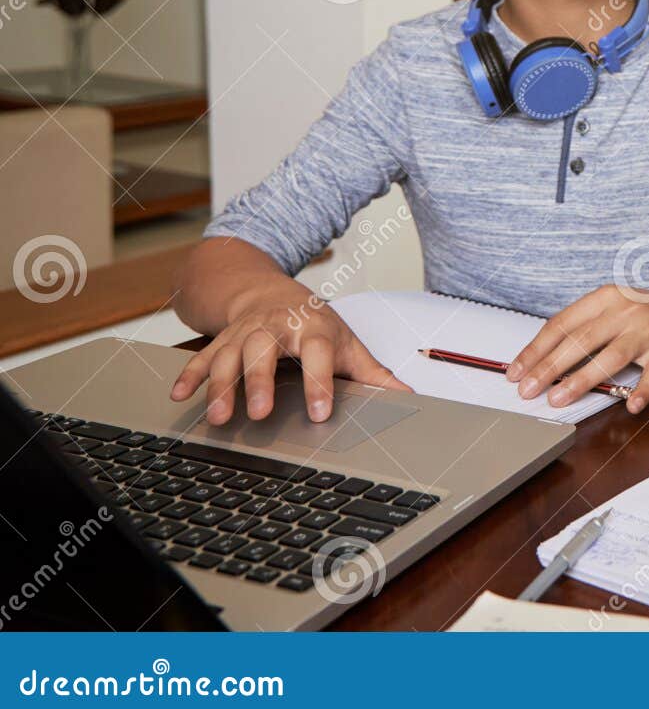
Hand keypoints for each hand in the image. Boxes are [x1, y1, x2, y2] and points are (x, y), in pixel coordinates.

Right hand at [170, 290, 410, 424]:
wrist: (272, 292)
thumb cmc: (314, 325)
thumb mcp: (347, 344)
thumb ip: (374, 374)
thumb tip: (408, 395)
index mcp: (313, 328)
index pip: (319, 353)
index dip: (320, 382)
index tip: (320, 413)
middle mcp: (276, 326)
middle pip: (265, 348)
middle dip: (261, 380)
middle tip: (260, 414)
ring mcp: (245, 331)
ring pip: (228, 353)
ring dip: (221, 384)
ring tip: (218, 417)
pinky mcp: (221, 339)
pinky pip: (201, 356)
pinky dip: (189, 375)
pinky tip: (179, 396)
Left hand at [505, 286, 648, 414]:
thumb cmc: (640, 314)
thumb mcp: (610, 308)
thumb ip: (582, 327)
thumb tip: (540, 361)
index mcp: (604, 298)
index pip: (562, 324)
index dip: (536, 349)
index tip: (516, 371)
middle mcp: (624, 311)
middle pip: (581, 340)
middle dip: (550, 367)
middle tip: (528, 389)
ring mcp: (646, 330)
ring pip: (610, 356)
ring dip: (582, 380)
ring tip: (558, 398)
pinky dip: (642, 390)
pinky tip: (630, 405)